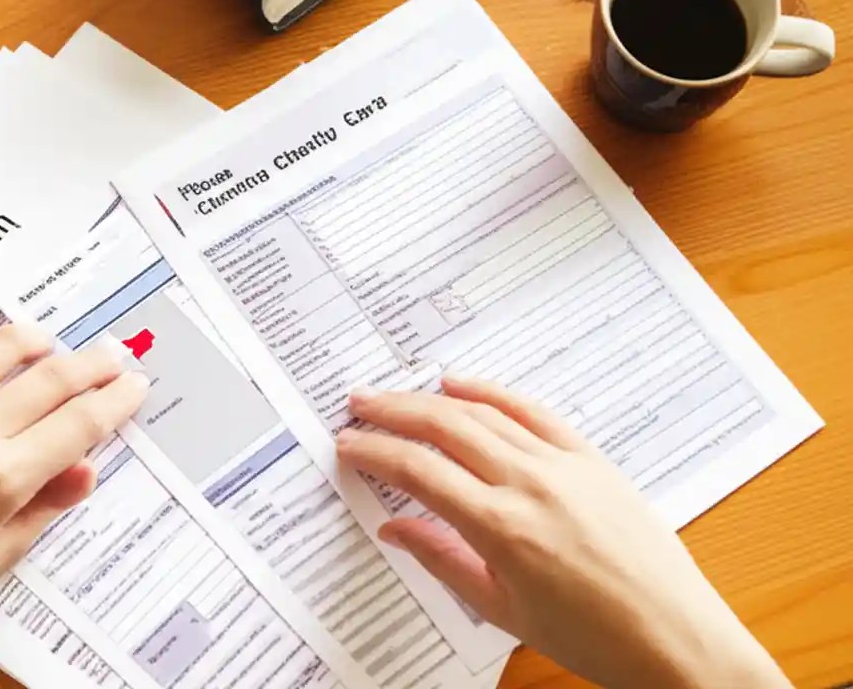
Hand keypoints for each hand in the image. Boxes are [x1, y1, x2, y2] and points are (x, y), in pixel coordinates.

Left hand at [0, 325, 146, 675]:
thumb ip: (46, 505)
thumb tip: (86, 467)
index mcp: (1, 479)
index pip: (78, 425)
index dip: (115, 401)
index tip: (134, 386)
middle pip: (49, 380)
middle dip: (91, 366)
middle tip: (112, 359)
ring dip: (34, 342)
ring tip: (54, 344)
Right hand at [337, 376, 789, 688]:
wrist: (675, 637)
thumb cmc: (594, 636)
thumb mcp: (502, 609)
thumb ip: (442, 559)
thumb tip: (395, 528)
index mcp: (502, 528)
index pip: (418, 471)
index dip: (374, 452)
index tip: (348, 444)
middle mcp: (531, 485)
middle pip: (444, 427)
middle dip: (393, 411)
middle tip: (358, 404)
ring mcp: (565, 465)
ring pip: (484, 413)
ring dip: (432, 398)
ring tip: (397, 394)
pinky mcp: (592, 459)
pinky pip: (534, 411)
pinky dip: (494, 393)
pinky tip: (462, 385)